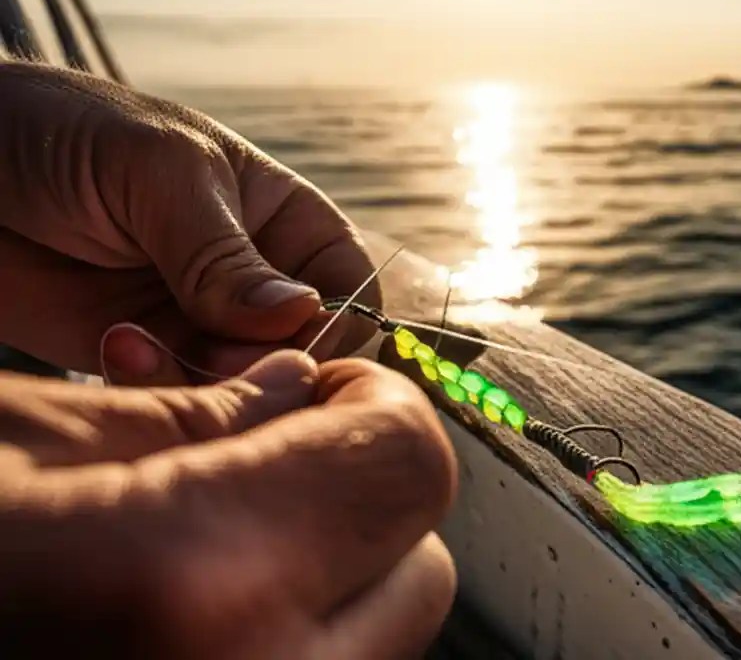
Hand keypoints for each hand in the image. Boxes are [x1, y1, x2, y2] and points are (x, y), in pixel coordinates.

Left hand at [0, 62, 377, 382]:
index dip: (337, 320)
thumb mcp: (160, 175)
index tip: (298, 338)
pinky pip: (175, 399)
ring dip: (202, 383)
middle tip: (216, 354)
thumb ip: (225, 253)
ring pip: (241, 386)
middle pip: (300, 349)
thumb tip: (301, 314)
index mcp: (279, 218)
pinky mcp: (137, 355)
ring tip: (140, 343)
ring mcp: (193, 320)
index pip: (347, 285)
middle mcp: (248, 277)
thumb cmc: (66, 134)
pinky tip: (113, 347)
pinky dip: (153, 389)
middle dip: (265, 364)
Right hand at [0, 351, 456, 658]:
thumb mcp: (27, 437)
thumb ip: (196, 416)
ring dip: (332, 570)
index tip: (330, 395)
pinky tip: (200, 598)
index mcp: (198, 573)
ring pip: (378, 639)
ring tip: (223, 531)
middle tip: (279, 461)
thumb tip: (301, 391)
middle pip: (417, 568)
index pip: (406, 466)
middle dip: (362, 497)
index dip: (377, 410)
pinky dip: (287, 630)